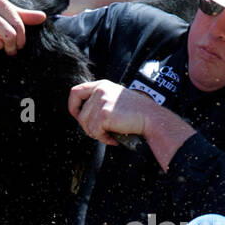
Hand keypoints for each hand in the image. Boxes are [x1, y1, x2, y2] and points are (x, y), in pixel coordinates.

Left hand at [68, 80, 196, 169]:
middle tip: (102, 133)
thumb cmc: (136, 112)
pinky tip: (114, 138)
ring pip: (86, 125)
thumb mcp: (115, 99)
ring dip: (97, 134)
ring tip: (110, 135)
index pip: (76, 92)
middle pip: (80, 114)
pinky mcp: (104, 114)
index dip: (73, 106)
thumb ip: (100, 102)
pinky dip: (104, 139)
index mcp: (101, 85)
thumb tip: (82, 117)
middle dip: (89, 128)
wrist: (151, 118)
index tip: (78, 116)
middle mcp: (100, 90)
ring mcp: (101, 101)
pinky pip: (95, 132)